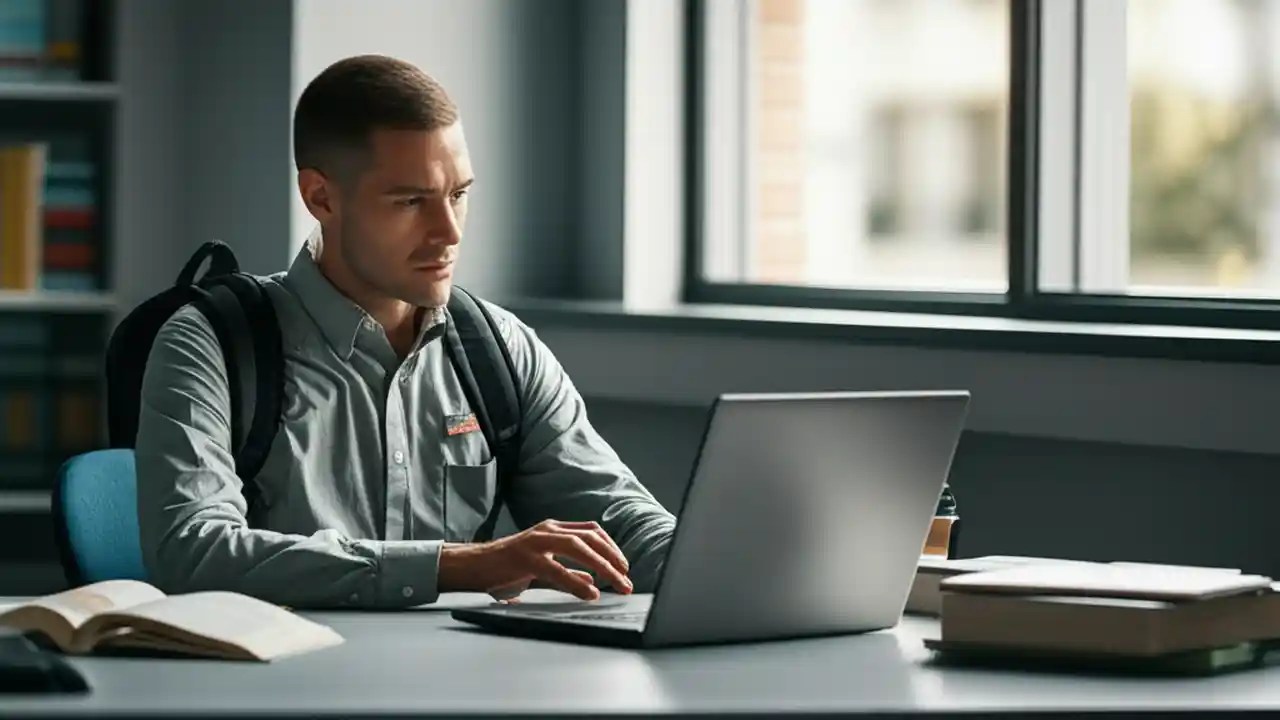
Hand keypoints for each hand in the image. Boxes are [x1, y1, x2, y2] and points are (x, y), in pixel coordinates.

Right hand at [438, 520, 632, 600]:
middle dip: (613, 558)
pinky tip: (591, 593)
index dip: (611, 547)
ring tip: (618, 583)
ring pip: (579, 547)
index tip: (624, 565)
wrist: (472, 567)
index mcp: (553, 529)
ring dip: (603, 567)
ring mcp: (536, 542)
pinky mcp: (525, 558)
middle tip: (627, 577)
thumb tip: (592, 580)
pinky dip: (577, 582)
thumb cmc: (506, 567)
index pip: (592, 531)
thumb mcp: (543, 566)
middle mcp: (547, 530)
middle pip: (590, 537)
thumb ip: (568, 571)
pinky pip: (557, 569)